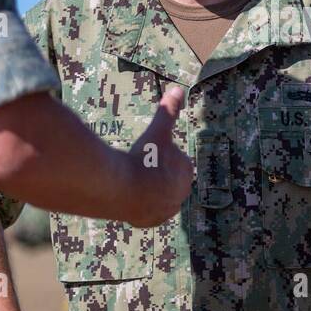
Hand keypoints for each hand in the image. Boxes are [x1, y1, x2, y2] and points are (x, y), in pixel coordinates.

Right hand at [122, 85, 193, 226]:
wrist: (124, 191)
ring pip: (157, 196)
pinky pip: (146, 212)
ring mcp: (165, 211)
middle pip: (166, 179)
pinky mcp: (150, 221)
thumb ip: (168, 111)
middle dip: (154, 173)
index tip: (147, 152)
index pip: (176, 160)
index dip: (159, 155)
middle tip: (138, 165)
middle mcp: (180, 194)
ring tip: (132, 180)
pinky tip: (129, 197)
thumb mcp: (157, 132)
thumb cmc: (144, 159)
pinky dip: (139, 205)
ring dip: (147, 190)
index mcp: (186, 172)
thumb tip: (178, 89)